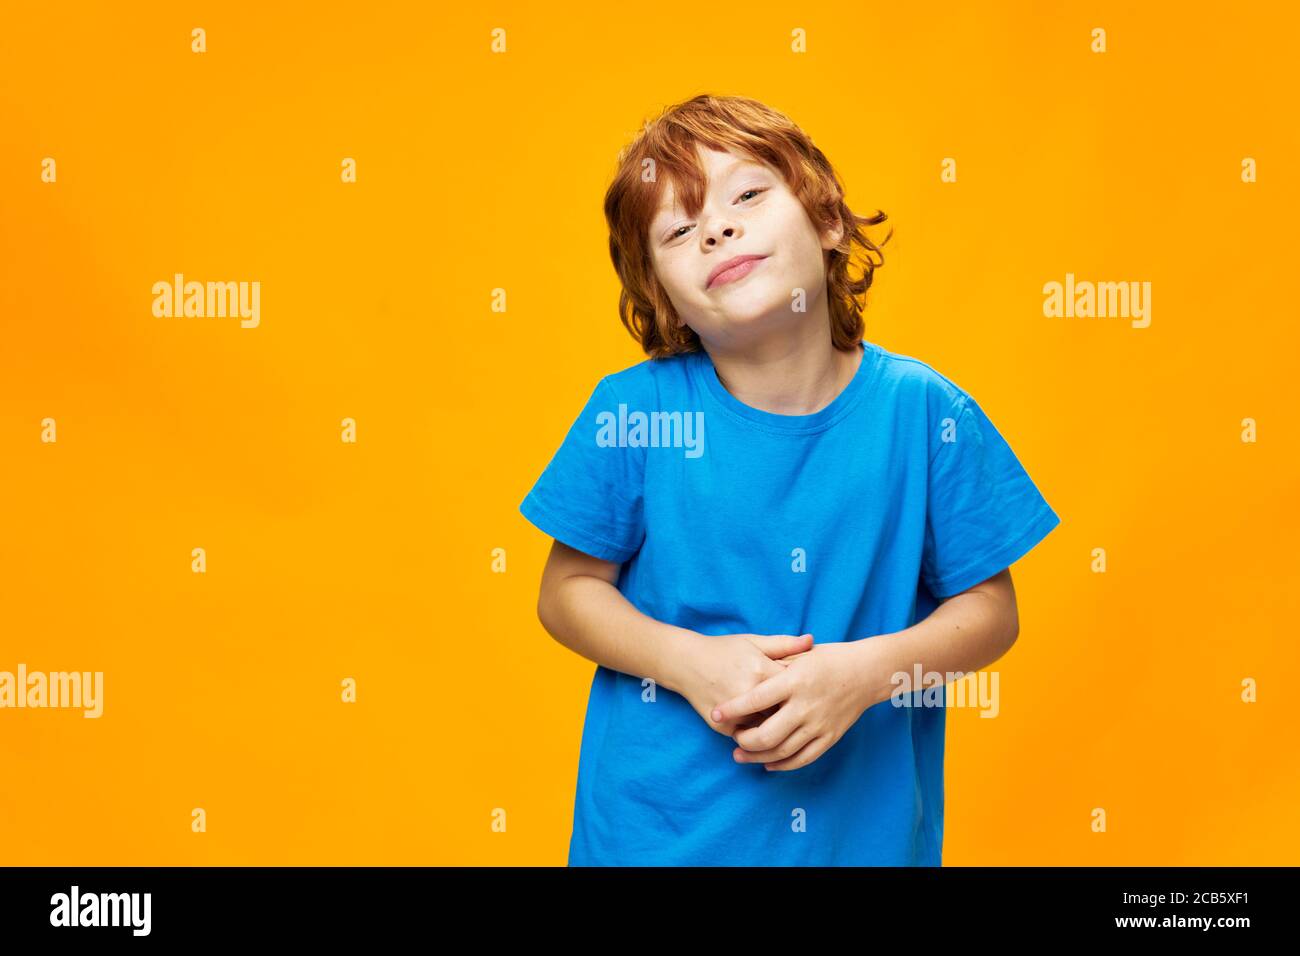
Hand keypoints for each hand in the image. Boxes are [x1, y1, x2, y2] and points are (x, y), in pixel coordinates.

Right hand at [671, 632, 813, 737]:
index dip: (804, 690)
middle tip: (801, 709)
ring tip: (785, 720)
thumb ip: (785, 644)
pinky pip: (751, 736)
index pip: (796, 688)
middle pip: (785, 712)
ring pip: (769, 729)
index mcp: (761, 671)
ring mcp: (736, 715)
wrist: (685, 663)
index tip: (808, 689)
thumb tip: (812, 641)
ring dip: (777, 726)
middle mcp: (749, 695)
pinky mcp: (725, 729)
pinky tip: (763, 725)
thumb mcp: (753, 642)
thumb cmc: (724, 650)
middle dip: (792, 712)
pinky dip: (758, 732)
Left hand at [712, 641, 876, 771]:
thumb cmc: (828, 659)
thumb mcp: (799, 655)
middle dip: (744, 740)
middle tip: (732, 737)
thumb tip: (744, 676)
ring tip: (741, 754)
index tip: (716, 713)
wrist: (867, 672)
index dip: (733, 709)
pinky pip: (802, 759)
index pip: (756, 699)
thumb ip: (773, 666)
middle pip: (767, 734)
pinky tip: (767, 764)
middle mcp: (806, 705)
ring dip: (757, 757)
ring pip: (782, 751)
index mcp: (795, 680)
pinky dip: (782, 765)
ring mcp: (819, 724)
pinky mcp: (830, 737)